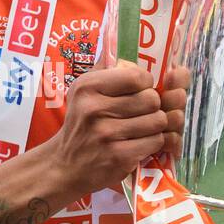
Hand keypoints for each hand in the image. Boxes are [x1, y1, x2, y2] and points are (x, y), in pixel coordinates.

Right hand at [51, 58, 187, 197]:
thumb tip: (133, 58)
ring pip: (157, 121)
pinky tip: (140, 143)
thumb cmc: (81, 124)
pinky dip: (153, 143)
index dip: (146, 84)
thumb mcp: (82, 92)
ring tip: (142, 128)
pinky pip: (155, 141)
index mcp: (87, 87)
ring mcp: (107, 134)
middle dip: (153, 106)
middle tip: (143, 112)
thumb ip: (107, 71)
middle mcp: (94, 108)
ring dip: (155, 126)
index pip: (136, 76)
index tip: (140, 91)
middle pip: (151, 99)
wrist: (66, 165)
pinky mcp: (119, 156)